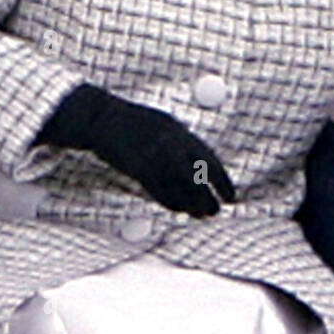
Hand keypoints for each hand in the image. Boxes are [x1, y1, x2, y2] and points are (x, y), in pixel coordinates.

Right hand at [38, 84, 234, 216]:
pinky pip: (158, 191)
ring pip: (179, 189)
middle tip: (217, 211)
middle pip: (197, 178)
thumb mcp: (165, 124)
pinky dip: (171, 203)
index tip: (232, 196)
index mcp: (181, 133)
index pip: (210, 161)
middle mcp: (171, 146)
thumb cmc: (136, 120)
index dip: (222, 181)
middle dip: (209, 197)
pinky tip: (180, 210)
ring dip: (192, 205)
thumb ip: (183, 141)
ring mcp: (153, 158)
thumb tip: (201, 159)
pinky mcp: (137, 169)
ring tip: (203, 216)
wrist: (102, 118)